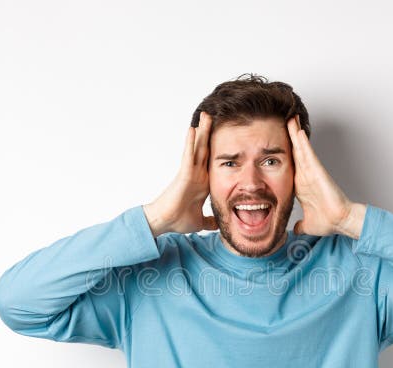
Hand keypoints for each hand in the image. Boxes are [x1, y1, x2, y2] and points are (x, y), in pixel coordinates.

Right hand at [143, 111, 217, 236]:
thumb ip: (210, 221)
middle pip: (205, 150)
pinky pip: (188, 156)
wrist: (164, 223)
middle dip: (211, 134)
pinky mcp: (183, 174)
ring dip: (201, 132)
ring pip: (197, 148)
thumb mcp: (200, 221)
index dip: (220, 149)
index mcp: (203, 183)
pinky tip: (192, 129)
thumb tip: (219, 226)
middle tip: (216, 118)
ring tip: (206, 116)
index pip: (213, 162)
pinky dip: (190, 143)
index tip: (228, 138)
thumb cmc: (178, 220)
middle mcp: (197, 174)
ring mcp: (190, 172)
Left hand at [286, 115, 359, 236]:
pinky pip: (308, 154)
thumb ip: (300, 225)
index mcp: (301, 185)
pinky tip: (297, 130)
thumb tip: (295, 231)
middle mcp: (305, 175)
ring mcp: (312, 172)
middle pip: (295, 151)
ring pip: (301, 148)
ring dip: (295, 133)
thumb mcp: (308, 224)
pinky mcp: (318, 171)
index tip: (275, 142)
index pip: (289, 165)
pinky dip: (302, 142)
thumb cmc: (328, 221)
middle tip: (283, 120)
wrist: (340, 222)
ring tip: (289, 117)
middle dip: (289, 136)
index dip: (283, 153)